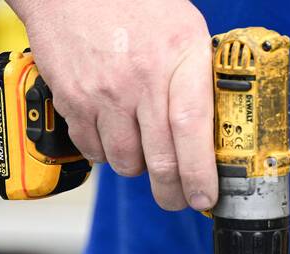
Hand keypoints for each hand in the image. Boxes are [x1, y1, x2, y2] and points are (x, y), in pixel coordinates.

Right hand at [10, 0, 217, 211]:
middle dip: (172, 192)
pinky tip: (113, 130)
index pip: (193, 129)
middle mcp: (141, 77)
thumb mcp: (183, 29)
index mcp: (179, 56)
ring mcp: (104, 92)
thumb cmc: (133, 4)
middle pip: (161, 159)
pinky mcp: (73, 101)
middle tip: (178, 199)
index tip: (205, 197)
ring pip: (126, 162)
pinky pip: (94, 151)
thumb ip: (198, 76)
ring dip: (137, 166)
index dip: (200, 173)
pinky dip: (105, 152)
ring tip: (142, 146)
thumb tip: (215, 132)